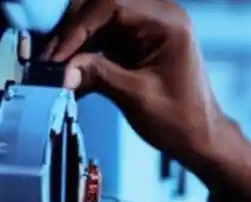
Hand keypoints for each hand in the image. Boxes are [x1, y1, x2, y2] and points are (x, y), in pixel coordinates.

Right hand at [42, 0, 250, 201]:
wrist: (201, 139)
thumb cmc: (180, 121)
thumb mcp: (137, 97)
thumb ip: (98, 75)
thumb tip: (59, 70)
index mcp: (167, 22)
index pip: (110, 4)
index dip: (77, 27)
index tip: (57, 56)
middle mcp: (158, 15)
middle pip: (100, 6)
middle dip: (71, 32)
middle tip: (49, 61)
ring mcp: (146, 27)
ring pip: (96, 21)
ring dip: (74, 44)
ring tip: (53, 70)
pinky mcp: (136, 42)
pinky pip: (102, 37)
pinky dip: (84, 54)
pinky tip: (68, 76)